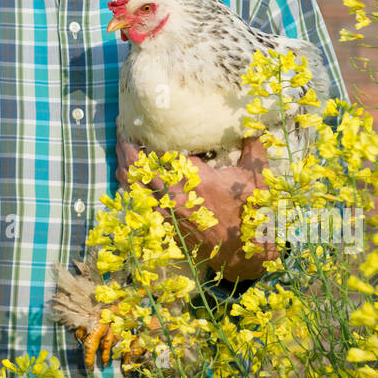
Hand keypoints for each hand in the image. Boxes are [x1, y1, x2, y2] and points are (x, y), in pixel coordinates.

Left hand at [115, 125, 277, 283]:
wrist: (243, 255)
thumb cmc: (252, 214)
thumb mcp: (257, 176)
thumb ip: (253, 145)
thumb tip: (251, 122)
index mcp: (197, 180)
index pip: (164, 154)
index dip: (151, 137)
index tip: (142, 123)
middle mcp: (177, 196)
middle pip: (141, 169)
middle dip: (129, 148)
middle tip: (122, 131)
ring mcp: (169, 213)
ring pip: (136, 188)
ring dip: (125, 168)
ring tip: (120, 151)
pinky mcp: (166, 226)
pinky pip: (140, 206)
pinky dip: (131, 191)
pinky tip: (126, 181)